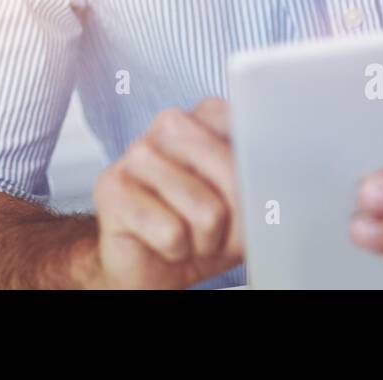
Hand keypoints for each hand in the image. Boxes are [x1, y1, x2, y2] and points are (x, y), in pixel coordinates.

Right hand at [91, 97, 243, 288]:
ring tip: (185, 234)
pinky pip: (173, 233)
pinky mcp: (112, 187)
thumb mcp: (244, 206)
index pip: (253, 140)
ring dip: (204, 240)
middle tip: (211, 228)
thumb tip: (270, 189)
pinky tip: (161, 242)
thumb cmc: (197, 230)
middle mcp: (170, 124)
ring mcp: (137, 152)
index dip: (257, 185)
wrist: (149, 266)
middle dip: (232, 220)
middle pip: (233, 175)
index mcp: (206, 116)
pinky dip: (176, 250)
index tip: (243, 200)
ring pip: (208, 212)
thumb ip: (260, 185)